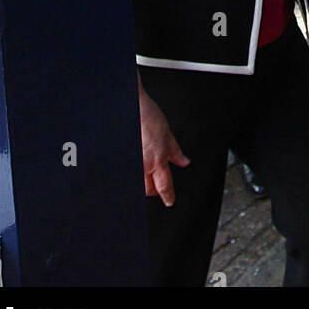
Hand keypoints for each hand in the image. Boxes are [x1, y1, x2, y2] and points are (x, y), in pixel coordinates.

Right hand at [138, 86, 190, 205]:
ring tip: (147, 176)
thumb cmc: (149, 117)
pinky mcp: (123, 159)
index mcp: (158, 159)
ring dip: (143, 183)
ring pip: (137, 184)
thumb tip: (184, 162)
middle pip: (149, 190)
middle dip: (155, 190)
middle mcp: (143, 165)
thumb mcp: (168, 133)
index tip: (170, 201)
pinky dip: (134, 174)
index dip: (168, 196)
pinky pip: (129, 174)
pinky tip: (137, 168)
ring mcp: (132, 164)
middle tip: (159, 185)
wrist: (132, 107)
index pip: (164, 186)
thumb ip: (176, 151)